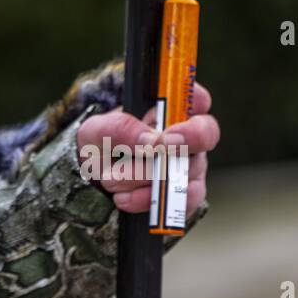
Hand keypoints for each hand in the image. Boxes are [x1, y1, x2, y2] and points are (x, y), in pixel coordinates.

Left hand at [76, 83, 217, 217]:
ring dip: (144, 176)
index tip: (170, 119)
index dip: (193, 101)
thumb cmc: (100, 145)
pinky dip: (147, 200)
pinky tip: (124, 198)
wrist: (92, 181)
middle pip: (206, 133)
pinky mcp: (185, 196)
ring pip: (185, 170)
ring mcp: (190, 166)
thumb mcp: (97, 130)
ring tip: (111, 179)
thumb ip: (120, 128)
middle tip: (156, 149)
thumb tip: (151, 140)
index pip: (196, 96)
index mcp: (168, 109)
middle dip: (186, 140)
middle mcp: (187, 136)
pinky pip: (180, 201)